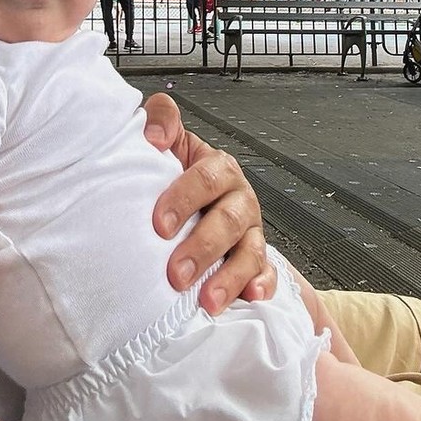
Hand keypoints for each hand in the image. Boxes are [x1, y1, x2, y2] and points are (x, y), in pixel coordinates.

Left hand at [142, 92, 275, 315]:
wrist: (191, 206)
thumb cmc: (175, 176)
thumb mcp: (169, 144)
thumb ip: (160, 120)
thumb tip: (153, 136)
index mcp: (218, 168)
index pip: (207, 178)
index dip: (184, 198)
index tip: (159, 224)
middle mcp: (239, 198)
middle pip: (228, 220)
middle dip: (202, 248)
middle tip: (175, 273)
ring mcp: (251, 231)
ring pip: (249, 252)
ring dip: (228, 277)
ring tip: (206, 300)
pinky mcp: (258, 260)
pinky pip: (267, 274)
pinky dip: (261, 285)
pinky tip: (251, 297)